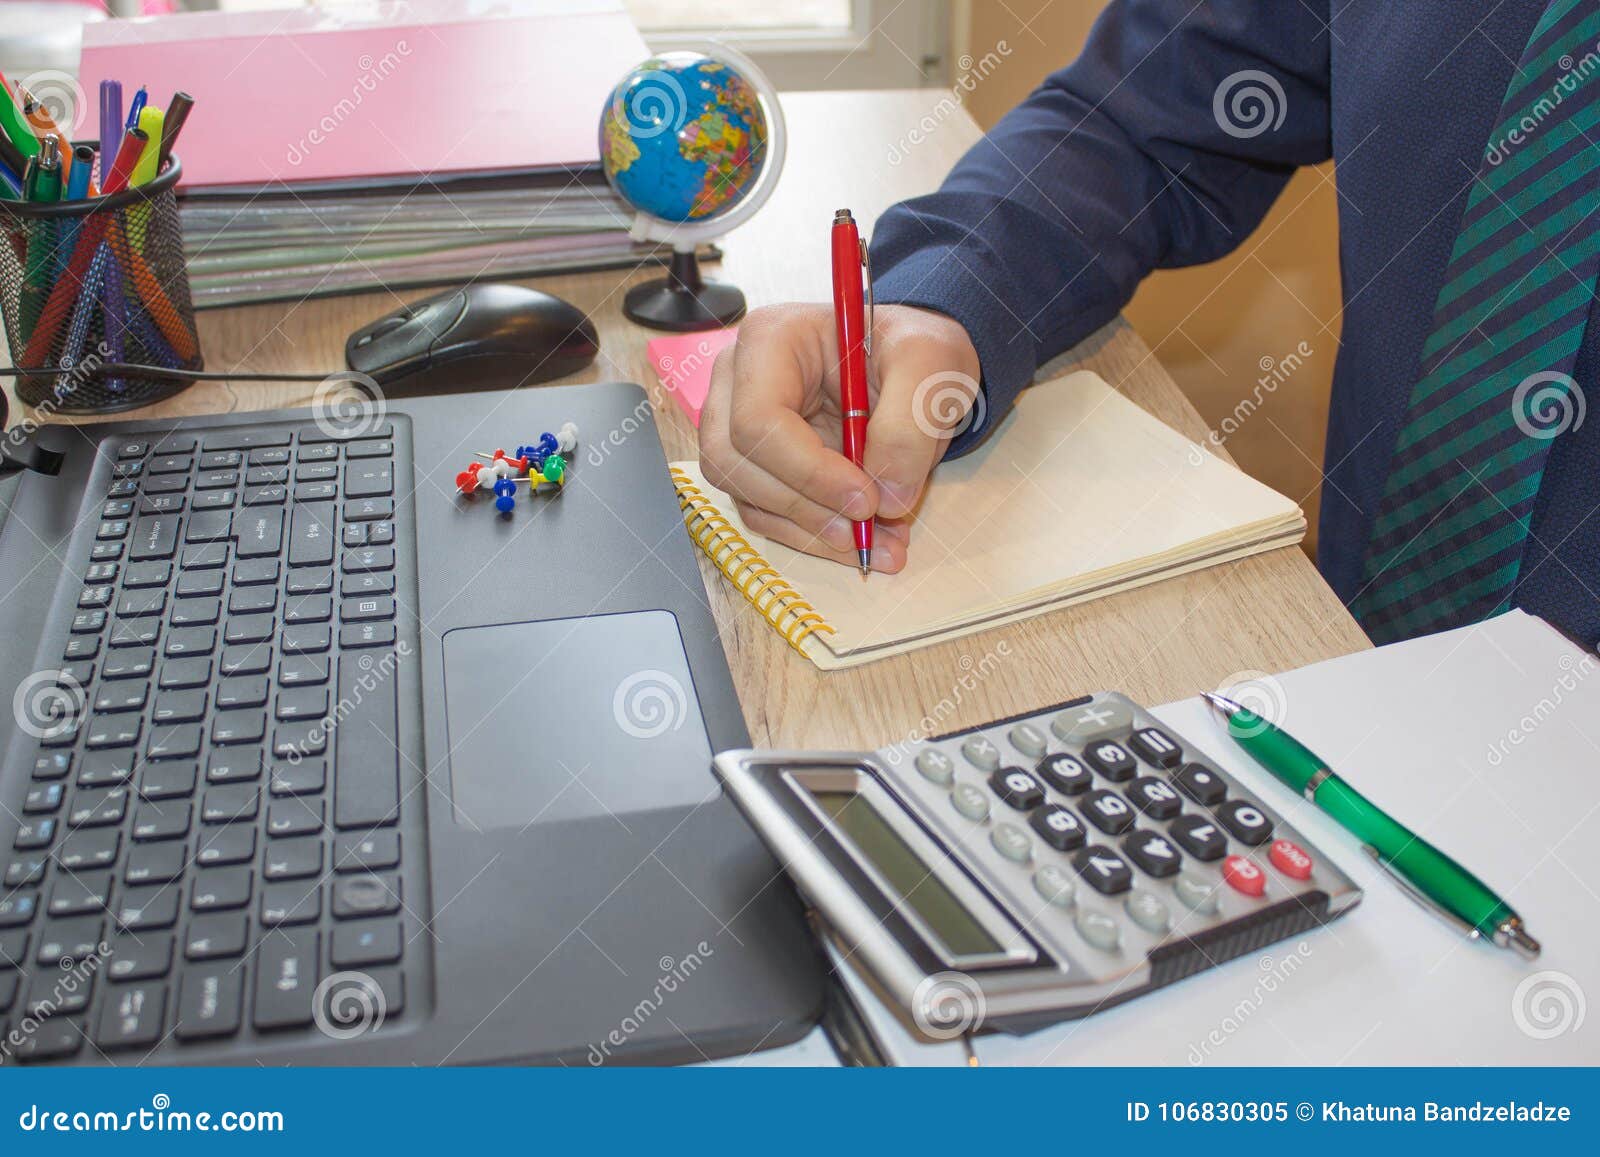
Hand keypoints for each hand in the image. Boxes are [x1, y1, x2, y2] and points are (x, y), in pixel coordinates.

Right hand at [697, 302, 981, 572]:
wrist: (910, 366)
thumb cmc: (911, 350)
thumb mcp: (930, 366)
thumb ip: (910, 426)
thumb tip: (887, 499)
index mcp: (769, 340)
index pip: (759, 419)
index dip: (809, 471)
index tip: (868, 501)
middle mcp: (737, 382)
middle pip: (737, 463)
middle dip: (808, 508)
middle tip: (871, 528)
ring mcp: (737, 426)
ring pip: (747, 496)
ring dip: (812, 531)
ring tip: (877, 541)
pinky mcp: (754, 465)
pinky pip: (764, 514)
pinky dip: (811, 535)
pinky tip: (859, 538)